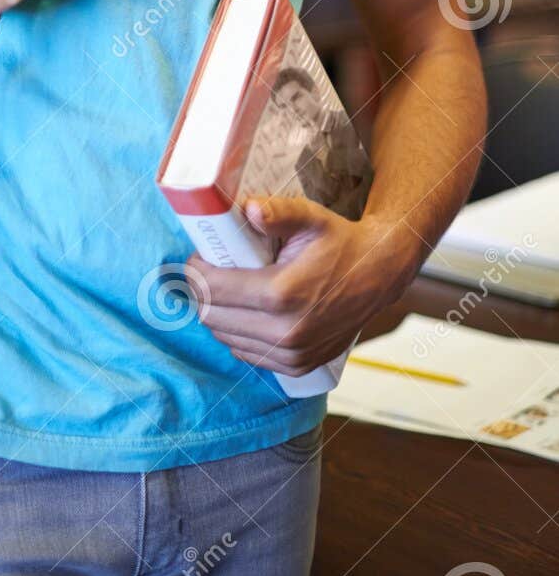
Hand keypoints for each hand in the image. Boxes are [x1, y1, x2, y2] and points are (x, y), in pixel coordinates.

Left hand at [186, 196, 420, 376]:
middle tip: (210, 269)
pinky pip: (246, 353)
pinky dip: (237, 333)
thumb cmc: (340, 242)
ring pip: (225, 337)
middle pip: (212, 316)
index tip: (198, 256)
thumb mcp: (311, 218)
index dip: (196, 271)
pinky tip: (247, 310)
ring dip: (218, 312)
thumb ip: (278, 211)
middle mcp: (285, 332)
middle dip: (203, 291)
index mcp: (282, 294)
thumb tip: (249, 208)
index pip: (213, 289)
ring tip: (229, 287)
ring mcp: (292, 354)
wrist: (378, 275)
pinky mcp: (296, 366)